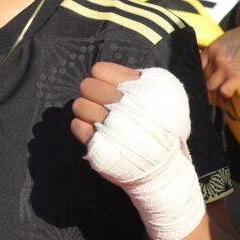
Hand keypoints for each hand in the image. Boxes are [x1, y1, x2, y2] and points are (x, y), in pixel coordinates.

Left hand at [71, 64, 204, 239]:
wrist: (162, 169)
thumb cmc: (161, 126)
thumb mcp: (162, 94)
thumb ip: (136, 80)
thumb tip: (104, 72)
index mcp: (139, 90)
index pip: (100, 70)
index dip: (103, 78)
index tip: (111, 88)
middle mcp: (123, 107)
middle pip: (87, 86)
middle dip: (92, 92)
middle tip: (103, 104)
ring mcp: (110, 129)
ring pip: (79, 105)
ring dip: (87, 110)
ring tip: (100, 119)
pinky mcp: (99, 148)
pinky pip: (76, 126)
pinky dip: (83, 127)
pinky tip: (97, 132)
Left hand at [201, 24, 239, 99]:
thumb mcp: (229, 38)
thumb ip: (219, 49)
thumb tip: (213, 59)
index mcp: (214, 47)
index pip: (198, 63)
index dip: (200, 71)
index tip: (203, 75)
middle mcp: (216, 59)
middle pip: (203, 75)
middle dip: (207, 80)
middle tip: (213, 83)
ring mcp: (226, 70)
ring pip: (210, 85)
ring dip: (215, 88)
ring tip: (220, 88)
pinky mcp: (237, 79)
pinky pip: (224, 91)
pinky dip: (226, 93)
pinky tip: (230, 91)